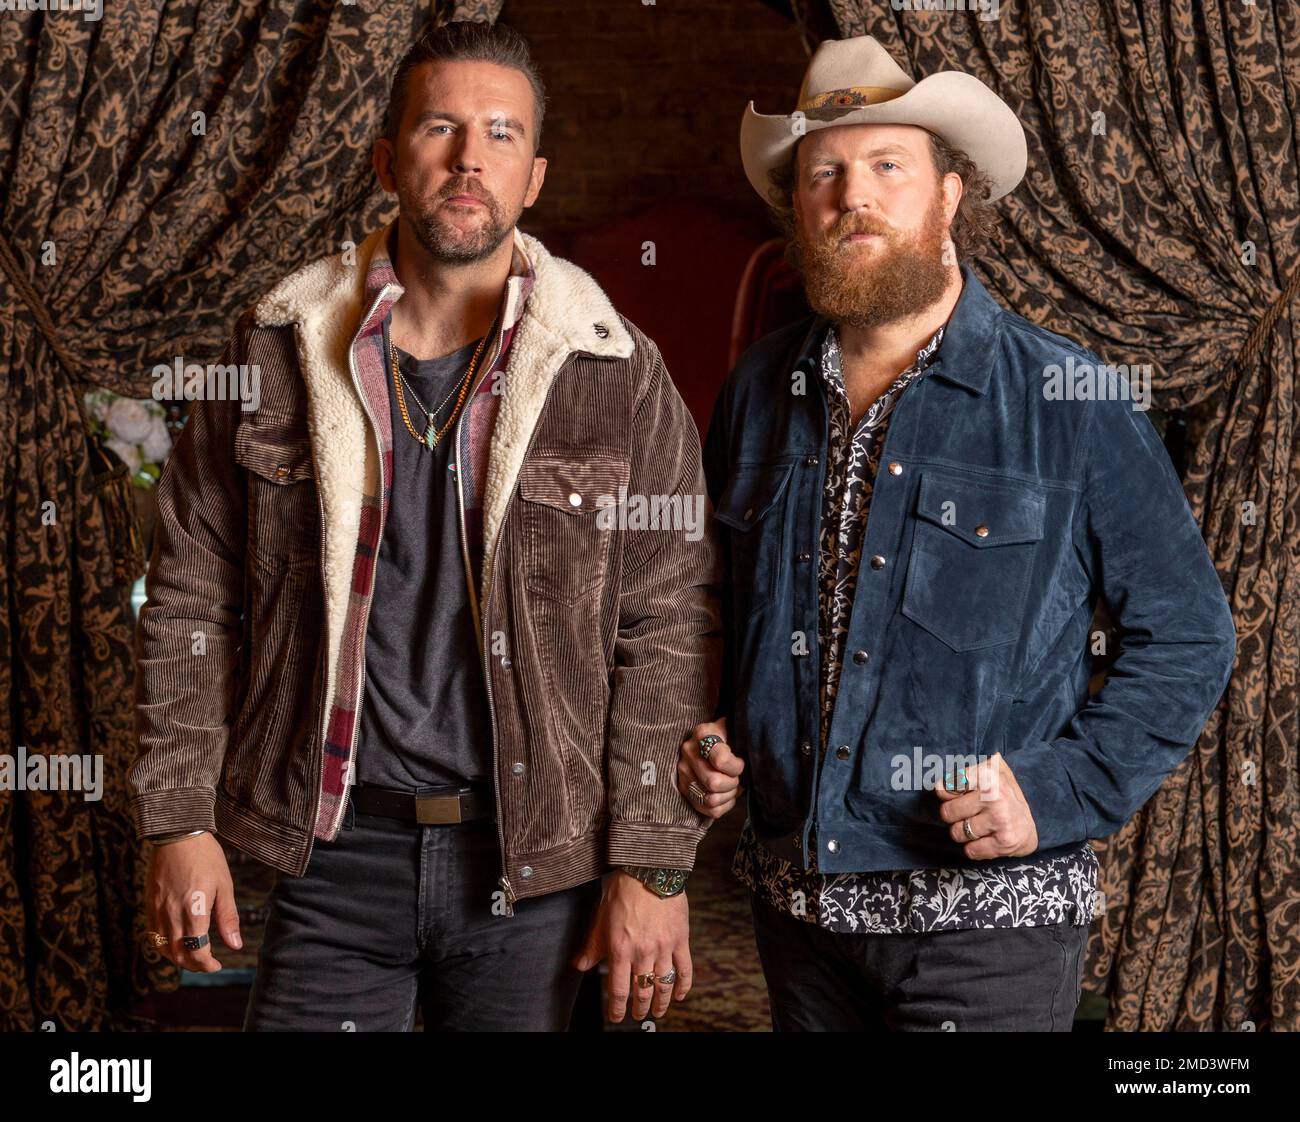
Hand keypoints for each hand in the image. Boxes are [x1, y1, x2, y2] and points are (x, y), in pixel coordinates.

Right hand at [145, 832, 241, 971]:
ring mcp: (157, 910)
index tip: (217, 965)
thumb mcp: (224, 885)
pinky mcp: (149, 904)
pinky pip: (153, 934)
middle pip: (178, 954)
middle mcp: (172, 914)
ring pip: (163, 947)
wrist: (177, 835)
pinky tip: (176, 942)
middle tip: (208, 964)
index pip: (196, 952)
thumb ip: (228, 917)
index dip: (206, 965)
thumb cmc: (206, 857)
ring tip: (193, 956)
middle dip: (194, 965)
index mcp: (193, 910)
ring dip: (178, 958)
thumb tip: (235, 945)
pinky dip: (164, 945)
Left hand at [572, 871, 691, 1023]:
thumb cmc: (622, 891)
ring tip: (658, 1011)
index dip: (617, 1008)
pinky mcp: (680, 939)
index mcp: (620, 949)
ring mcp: (664, 947)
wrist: (649, 869)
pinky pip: (685, 969)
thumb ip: (592, 946)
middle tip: (638, 1015)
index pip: (618, 990)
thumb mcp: (601, 919)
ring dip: (661, 1003)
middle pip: (642, 992)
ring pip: (664, 985)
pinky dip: (683, 986)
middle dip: (639, 1009)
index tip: (616, 1016)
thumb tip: (579, 965)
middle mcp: (642, 952)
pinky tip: (679, 995)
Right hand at [676, 718, 744, 819]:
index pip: (720, 761)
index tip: (741, 763)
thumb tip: (755, 759)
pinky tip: (727, 793)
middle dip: (732, 783)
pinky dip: (724, 805)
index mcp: (703, 734)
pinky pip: (709, 810)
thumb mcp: (737, 730)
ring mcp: (684, 772)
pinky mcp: (684, 789)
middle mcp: (689, 752)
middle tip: (737, 776)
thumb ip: (745, 739)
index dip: (736, 767)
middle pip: (713, 783)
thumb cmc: (731, 736)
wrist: (716, 739)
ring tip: (732, 785)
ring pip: (711, 799)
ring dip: (728, 795)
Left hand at [934, 753, 1038, 858]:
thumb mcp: (988, 772)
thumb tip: (940, 785)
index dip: (946, 793)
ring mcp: (1000, 819)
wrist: (1037, 820)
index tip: (953, 795)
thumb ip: (962, 773)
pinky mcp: (1005, 841)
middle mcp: (994, 796)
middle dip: (953, 816)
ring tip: (979, 826)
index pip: (947, 786)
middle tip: (968, 813)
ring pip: (957, 833)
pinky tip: (985, 839)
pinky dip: (974, 848)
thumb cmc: (1003, 794)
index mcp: (988, 775)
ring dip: (963, 833)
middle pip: (947, 812)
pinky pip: (971, 850)